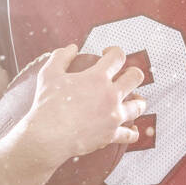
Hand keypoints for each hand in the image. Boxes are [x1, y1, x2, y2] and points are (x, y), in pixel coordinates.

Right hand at [23, 44, 145, 164]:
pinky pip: (130, 134)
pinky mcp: (111, 134)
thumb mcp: (49, 74)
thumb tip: (72, 48)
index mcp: (97, 77)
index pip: (118, 56)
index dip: (114, 51)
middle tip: (124, 76)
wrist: (47, 136)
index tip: (107, 54)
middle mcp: (110, 95)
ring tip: (134, 100)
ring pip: (138, 105)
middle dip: (132, 73)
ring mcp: (113, 115)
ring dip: (138, 100)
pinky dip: (132, 132)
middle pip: (136, 77)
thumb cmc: (47, 104)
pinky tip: (132, 129)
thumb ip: (61, 57)